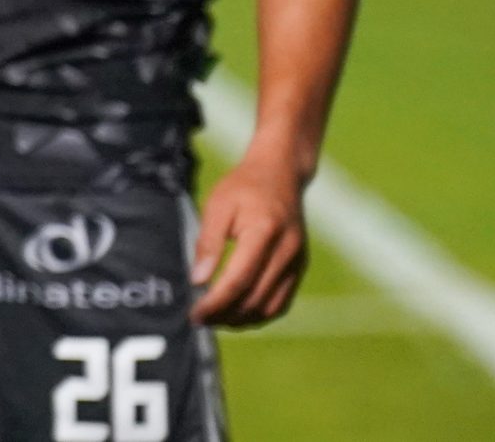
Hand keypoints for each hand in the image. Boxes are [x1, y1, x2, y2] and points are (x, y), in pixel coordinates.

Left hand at [190, 151, 309, 325]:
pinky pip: (281, 302)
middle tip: (199, 319)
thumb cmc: (243, 187)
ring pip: (270, 307)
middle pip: (254, 298)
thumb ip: (208, 242)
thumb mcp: (218, 205)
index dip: (216, 302)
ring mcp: (297, 262)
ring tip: (215, 319)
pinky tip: (237, 313)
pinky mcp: (300, 268)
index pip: (239, 279)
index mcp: (264, 232)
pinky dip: (259, 314)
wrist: (281, 174)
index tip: (194, 313)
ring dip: (242, 319)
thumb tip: (198, 280)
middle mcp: (286, 251)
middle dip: (225, 315)